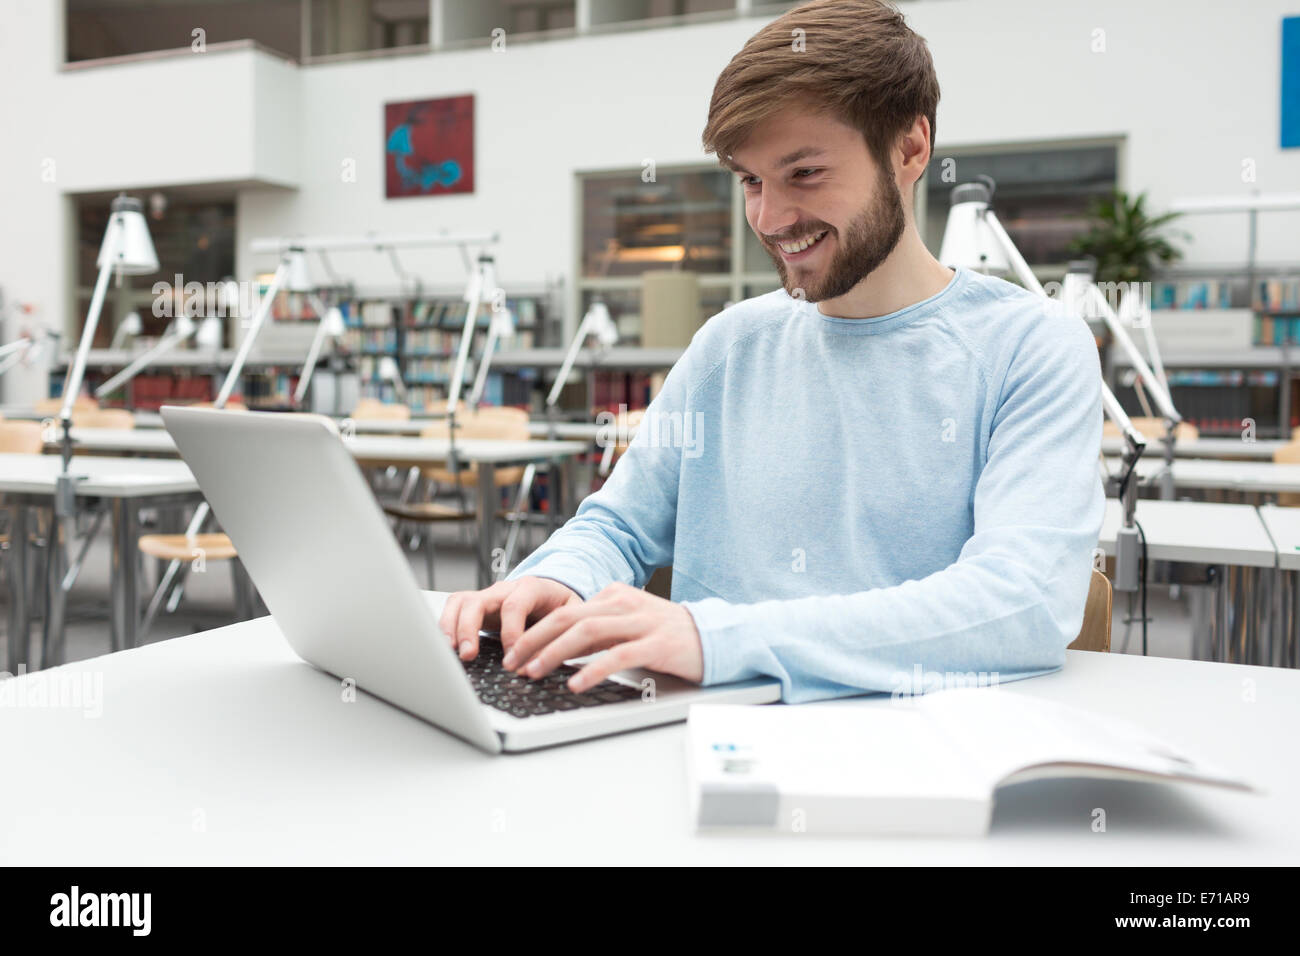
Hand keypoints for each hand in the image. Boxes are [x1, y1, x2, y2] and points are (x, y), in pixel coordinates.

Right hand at [439, 576, 582, 661]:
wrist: (554, 592)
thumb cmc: (562, 606)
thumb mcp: (569, 619)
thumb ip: (555, 638)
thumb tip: (534, 667)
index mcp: (532, 587)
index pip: (515, 605)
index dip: (511, 632)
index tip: (512, 659)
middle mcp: (505, 589)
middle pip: (478, 601)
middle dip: (470, 629)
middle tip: (469, 655)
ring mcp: (488, 596)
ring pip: (461, 603)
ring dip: (452, 628)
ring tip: (452, 652)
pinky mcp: (476, 606)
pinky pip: (455, 609)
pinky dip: (447, 626)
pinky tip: (448, 647)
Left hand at [501, 582, 702, 693]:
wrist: (716, 637)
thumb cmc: (669, 636)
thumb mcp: (629, 624)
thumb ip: (598, 630)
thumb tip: (557, 649)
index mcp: (614, 595)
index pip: (565, 611)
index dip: (534, 632)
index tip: (514, 653)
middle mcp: (624, 604)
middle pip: (568, 617)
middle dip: (533, 640)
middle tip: (512, 662)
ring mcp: (641, 622)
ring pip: (586, 633)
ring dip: (554, 653)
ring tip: (533, 672)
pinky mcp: (656, 645)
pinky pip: (617, 656)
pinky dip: (592, 670)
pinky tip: (575, 684)